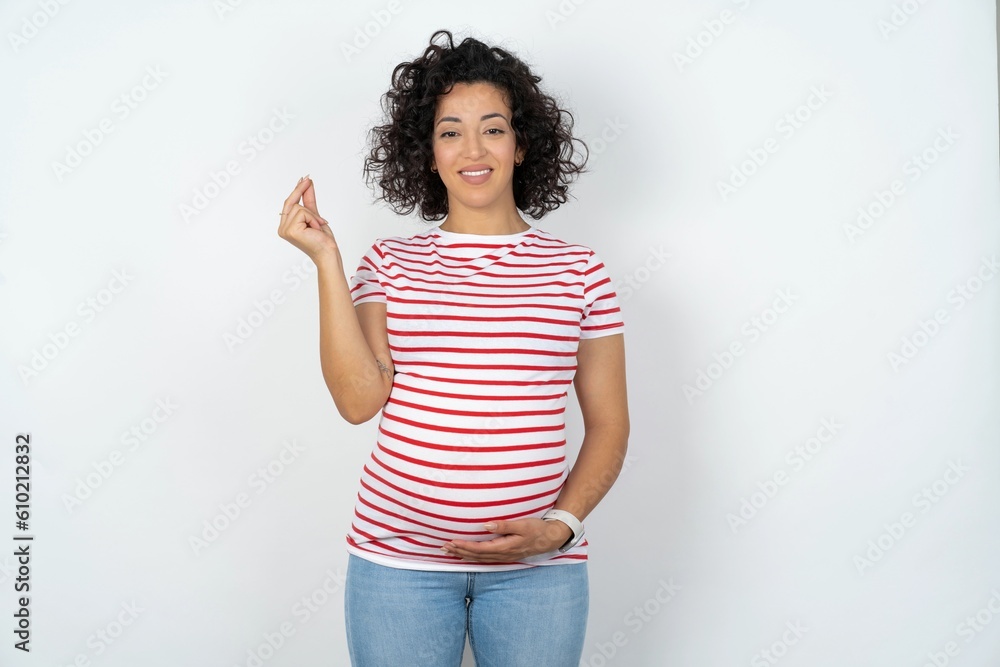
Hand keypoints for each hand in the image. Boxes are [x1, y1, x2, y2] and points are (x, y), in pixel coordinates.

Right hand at [277, 176, 338, 260]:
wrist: (328, 253)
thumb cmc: (322, 239)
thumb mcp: (315, 216)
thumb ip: (309, 200)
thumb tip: (307, 184)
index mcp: (286, 226)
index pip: (289, 204)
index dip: (296, 190)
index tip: (303, 179)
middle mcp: (282, 228)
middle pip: (291, 202)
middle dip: (301, 191)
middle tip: (308, 179)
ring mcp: (285, 230)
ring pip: (298, 207)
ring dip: (312, 215)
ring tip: (317, 226)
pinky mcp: (291, 230)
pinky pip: (303, 212)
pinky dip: (313, 218)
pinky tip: (316, 228)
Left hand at [441, 518, 572, 561]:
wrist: (551, 538)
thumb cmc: (537, 529)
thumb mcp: (522, 524)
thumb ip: (504, 525)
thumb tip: (486, 525)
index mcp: (505, 547)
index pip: (480, 549)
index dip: (464, 546)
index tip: (451, 542)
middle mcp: (503, 554)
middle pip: (477, 555)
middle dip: (459, 551)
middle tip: (443, 547)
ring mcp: (504, 556)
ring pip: (480, 558)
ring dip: (464, 554)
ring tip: (449, 551)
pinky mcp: (506, 555)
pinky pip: (485, 558)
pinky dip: (473, 556)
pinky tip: (466, 554)